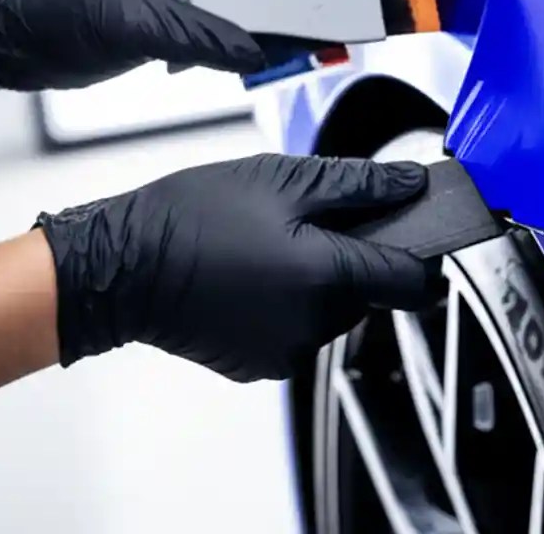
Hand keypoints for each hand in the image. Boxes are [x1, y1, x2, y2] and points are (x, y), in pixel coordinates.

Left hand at [0, 0, 341, 90]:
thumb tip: (256, 54)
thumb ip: (200, 37)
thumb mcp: (135, 25)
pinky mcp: (179, 14)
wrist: (21, 45)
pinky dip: (248, 43)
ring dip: (275, 23)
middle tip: (342, 3)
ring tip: (314, 40)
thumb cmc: (60, 16)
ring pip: (246, 0)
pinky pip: (229, 26)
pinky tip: (268, 57)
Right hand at [38, 154, 433, 381]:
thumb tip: (412, 185)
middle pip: (372, 293)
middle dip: (358, 257)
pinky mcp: (259, 364)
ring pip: (335, 312)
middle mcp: (314, 325)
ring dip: (323, 281)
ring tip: (271, 245)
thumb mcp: (283, 180)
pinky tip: (252, 275)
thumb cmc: (190, 217)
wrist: (115, 268)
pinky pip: (298, 331)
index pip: (412, 281)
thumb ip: (360, 186)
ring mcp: (286, 351)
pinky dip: (290, 305)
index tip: (426, 232)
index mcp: (328, 278)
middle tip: (313, 221)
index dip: (427, 254)